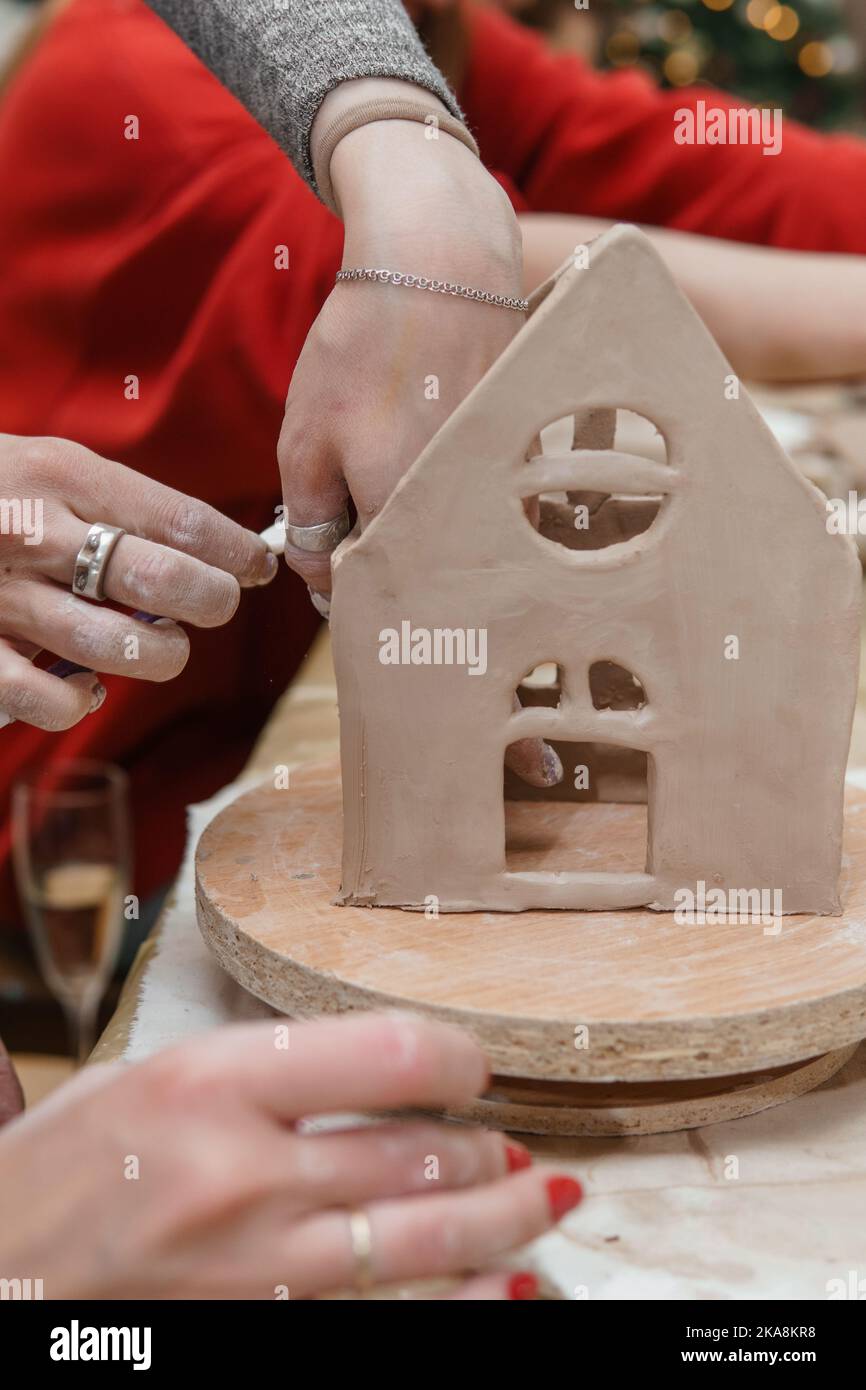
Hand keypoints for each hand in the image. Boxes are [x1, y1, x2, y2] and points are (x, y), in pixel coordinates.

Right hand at [0, 434, 275, 728]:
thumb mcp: (42, 468)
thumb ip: (117, 504)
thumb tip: (215, 552)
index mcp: (60, 475)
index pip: (181, 519)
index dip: (237, 552)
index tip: (259, 566)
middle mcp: (33, 532)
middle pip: (165, 581)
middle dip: (212, 602)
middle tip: (212, 605)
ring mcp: (1, 598)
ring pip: (124, 647)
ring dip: (161, 654)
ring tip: (157, 647)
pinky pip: (56, 700)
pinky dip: (83, 701)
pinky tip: (83, 685)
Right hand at [0, 1013, 581, 1297]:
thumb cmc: (60, 1171)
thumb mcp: (149, 1078)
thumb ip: (263, 1070)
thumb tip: (380, 1069)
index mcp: (209, 1085)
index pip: (389, 1054)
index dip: (459, 1058)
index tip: (469, 1066)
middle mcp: (240, 1176)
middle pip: (421, 1153)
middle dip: (484, 1148)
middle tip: (501, 1144)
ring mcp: (252, 1270)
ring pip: (425, 1242)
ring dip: (501, 1218)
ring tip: (536, 1198)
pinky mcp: (256, 1333)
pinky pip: (387, 1323)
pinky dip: (466, 1305)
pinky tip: (508, 1285)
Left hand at [279, 88, 560, 786]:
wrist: (440, 259)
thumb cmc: (360, 344)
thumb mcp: (304, 432)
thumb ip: (314, 519)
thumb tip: (328, 588)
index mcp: (400, 509)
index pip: (399, 616)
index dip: (418, 679)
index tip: (449, 746)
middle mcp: (463, 511)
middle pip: (475, 617)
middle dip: (506, 698)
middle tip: (543, 775)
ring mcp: (505, 486)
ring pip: (512, 584)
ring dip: (538, 650)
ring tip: (562, 723)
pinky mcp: (528, 462)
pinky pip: (533, 537)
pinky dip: (544, 579)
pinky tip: (565, 614)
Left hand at [280, 93, 521, 598]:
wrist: (443, 264)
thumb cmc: (364, 349)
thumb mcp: (306, 438)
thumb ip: (310, 518)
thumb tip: (320, 573)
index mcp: (398, 517)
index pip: (360, 586)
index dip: (328, 571)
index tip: (315, 541)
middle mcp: (456, 516)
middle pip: (408, 563)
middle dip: (371, 542)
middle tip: (349, 490)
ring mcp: (495, 488)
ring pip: (443, 530)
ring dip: (411, 510)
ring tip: (392, 447)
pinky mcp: (520, 459)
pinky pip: (477, 496)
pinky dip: (450, 483)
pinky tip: (429, 432)